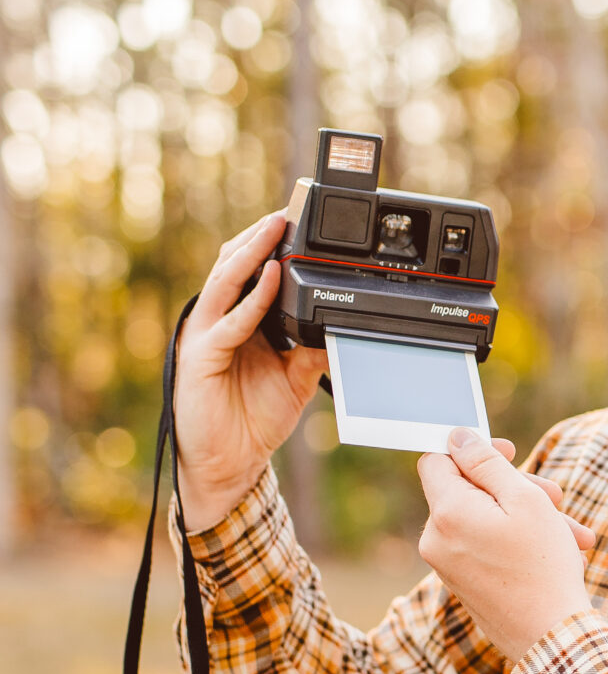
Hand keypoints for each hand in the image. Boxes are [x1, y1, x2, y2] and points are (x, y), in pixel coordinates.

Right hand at [174, 205, 327, 531]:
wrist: (229, 463)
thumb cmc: (252, 420)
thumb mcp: (295, 380)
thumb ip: (313, 350)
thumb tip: (341, 325)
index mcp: (237, 321)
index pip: (249, 270)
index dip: (269, 245)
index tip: (297, 221)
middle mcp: (218, 320)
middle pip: (232, 263)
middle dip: (258, 236)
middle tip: (287, 210)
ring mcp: (205, 335)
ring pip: (225, 280)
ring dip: (251, 251)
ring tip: (276, 226)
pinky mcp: (200, 356)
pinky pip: (228, 320)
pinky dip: (251, 297)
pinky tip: (270, 276)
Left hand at [418, 429, 596, 661]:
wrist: (552, 639)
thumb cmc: (543, 566)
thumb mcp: (524, 500)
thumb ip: (486, 463)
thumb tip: (458, 438)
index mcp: (446, 513)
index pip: (437, 460)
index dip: (471, 450)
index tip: (508, 453)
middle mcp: (436, 540)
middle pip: (467, 492)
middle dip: (513, 488)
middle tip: (555, 495)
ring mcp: (447, 566)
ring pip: (483, 521)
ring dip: (526, 518)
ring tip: (574, 533)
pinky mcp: (463, 585)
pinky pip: (485, 548)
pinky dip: (517, 543)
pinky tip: (560, 551)